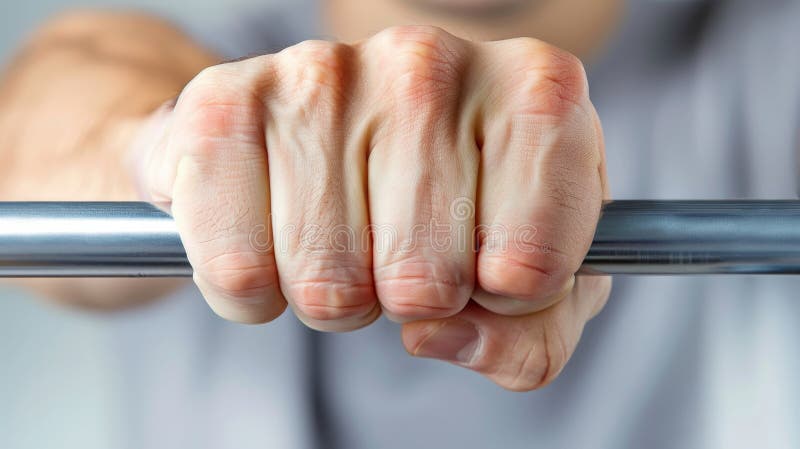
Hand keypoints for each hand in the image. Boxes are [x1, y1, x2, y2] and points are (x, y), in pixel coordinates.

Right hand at [135, 26, 610, 390]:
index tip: (491, 264)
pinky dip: (253, 289)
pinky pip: (236, 270)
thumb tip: (439, 335)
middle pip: (423, 283)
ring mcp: (323, 72)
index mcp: (534, 93)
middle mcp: (430, 61)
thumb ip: (528, 340)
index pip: (532, 268)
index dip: (507, 297)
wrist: (335, 128)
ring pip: (327, 284)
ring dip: (333, 295)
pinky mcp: (225, 101)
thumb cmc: (452, 203)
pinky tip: (275, 235)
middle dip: (407, 300)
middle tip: (400, 252)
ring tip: (341, 237)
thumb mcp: (535, 282)